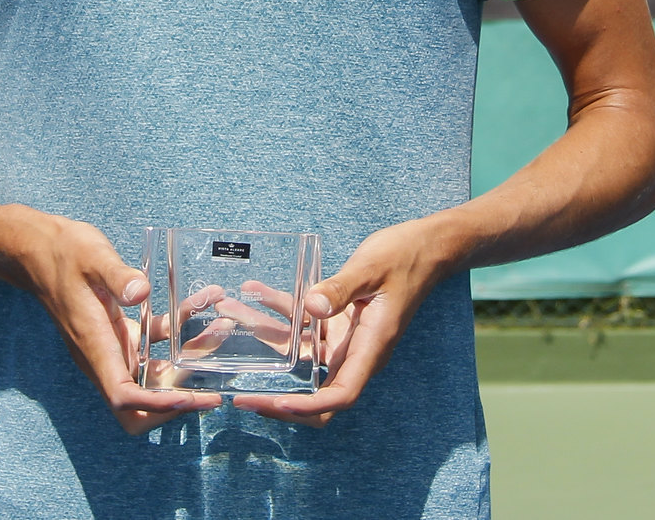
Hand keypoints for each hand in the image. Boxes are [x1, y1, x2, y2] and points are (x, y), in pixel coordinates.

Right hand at [0, 209, 222, 434]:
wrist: (40, 249)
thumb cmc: (63, 253)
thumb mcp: (92, 257)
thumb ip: (117, 275)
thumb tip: (141, 291)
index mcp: (95, 346)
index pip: (123, 396)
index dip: (156, 405)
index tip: (190, 398)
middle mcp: (104, 355)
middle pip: (139, 404)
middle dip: (176, 400)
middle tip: (211, 388)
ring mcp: (113, 346)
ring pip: (153, 374)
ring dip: (187, 362)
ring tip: (221, 331)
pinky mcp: (120, 332)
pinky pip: (154, 343)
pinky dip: (179, 332)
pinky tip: (202, 304)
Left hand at [232, 220, 450, 427]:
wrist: (424, 247)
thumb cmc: (405, 258)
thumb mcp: (371, 269)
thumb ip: (341, 289)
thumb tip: (312, 307)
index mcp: (370, 348)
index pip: (340, 395)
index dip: (307, 407)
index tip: (274, 403)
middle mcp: (355, 351)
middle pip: (315, 392)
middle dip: (278, 396)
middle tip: (242, 396)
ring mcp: (344, 337)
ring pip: (299, 354)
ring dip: (266, 338)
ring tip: (229, 313)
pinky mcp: (336, 320)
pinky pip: (303, 325)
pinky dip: (279, 312)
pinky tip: (254, 291)